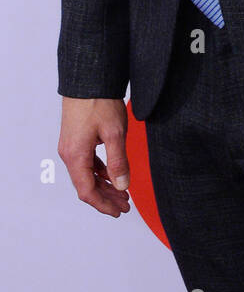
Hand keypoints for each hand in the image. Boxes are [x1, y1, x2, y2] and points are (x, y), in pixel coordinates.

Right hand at [58, 97, 130, 216]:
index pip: (87, 191)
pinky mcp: (76, 139)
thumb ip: (118, 161)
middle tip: (125, 205)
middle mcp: (69, 154)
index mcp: (76, 156)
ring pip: (87, 174)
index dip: (103, 204)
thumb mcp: (115, 133)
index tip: (118, 211)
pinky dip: (100, 171)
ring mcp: (71, 147)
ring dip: (104, 185)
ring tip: (123, 192)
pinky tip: (113, 174)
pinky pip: (88, 163)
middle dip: (106, 197)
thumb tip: (122, 186)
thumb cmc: (99, 103)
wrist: (88, 80)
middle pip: (86, 185)